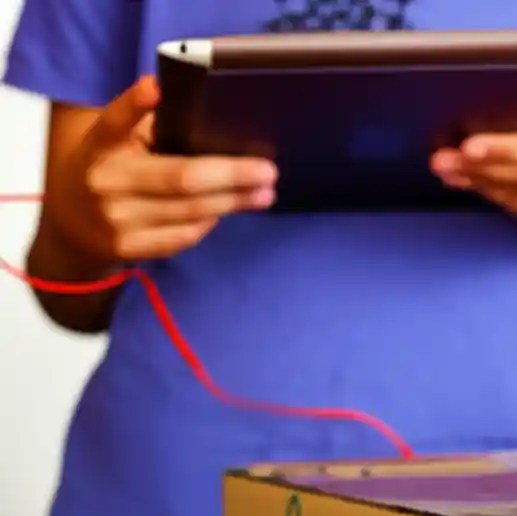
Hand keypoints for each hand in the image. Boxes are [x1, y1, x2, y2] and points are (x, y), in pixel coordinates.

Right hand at [49, 76, 277, 267]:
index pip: (115, 120)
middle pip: (180, 178)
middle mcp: (105, 181)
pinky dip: (210, 223)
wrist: (71, 223)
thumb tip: (212, 122)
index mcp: (100, 144)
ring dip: (233, 202)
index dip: (134, 104)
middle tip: (268, 171)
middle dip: (230, 175)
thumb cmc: (112, 169)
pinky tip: (228, 211)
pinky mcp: (127, 249)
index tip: (156, 87)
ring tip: (264, 194)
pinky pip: (183, 236)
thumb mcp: (117, 143)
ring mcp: (115, 220)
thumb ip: (151, 129)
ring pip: (190, 211)